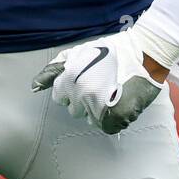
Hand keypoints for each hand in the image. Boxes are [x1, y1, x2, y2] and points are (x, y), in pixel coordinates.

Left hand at [31, 27, 165, 133]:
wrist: (145, 55)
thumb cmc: (112, 51)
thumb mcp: (78, 53)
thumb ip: (54, 70)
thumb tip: (34, 87)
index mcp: (70, 79)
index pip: (59, 97)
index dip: (71, 90)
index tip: (84, 82)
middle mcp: (81, 94)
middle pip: (73, 109)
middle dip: (83, 100)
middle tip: (100, 85)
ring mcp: (97, 107)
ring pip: (89, 118)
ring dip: (97, 109)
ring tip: (111, 93)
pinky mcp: (114, 118)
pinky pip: (105, 127)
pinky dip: (112, 118)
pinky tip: (119, 102)